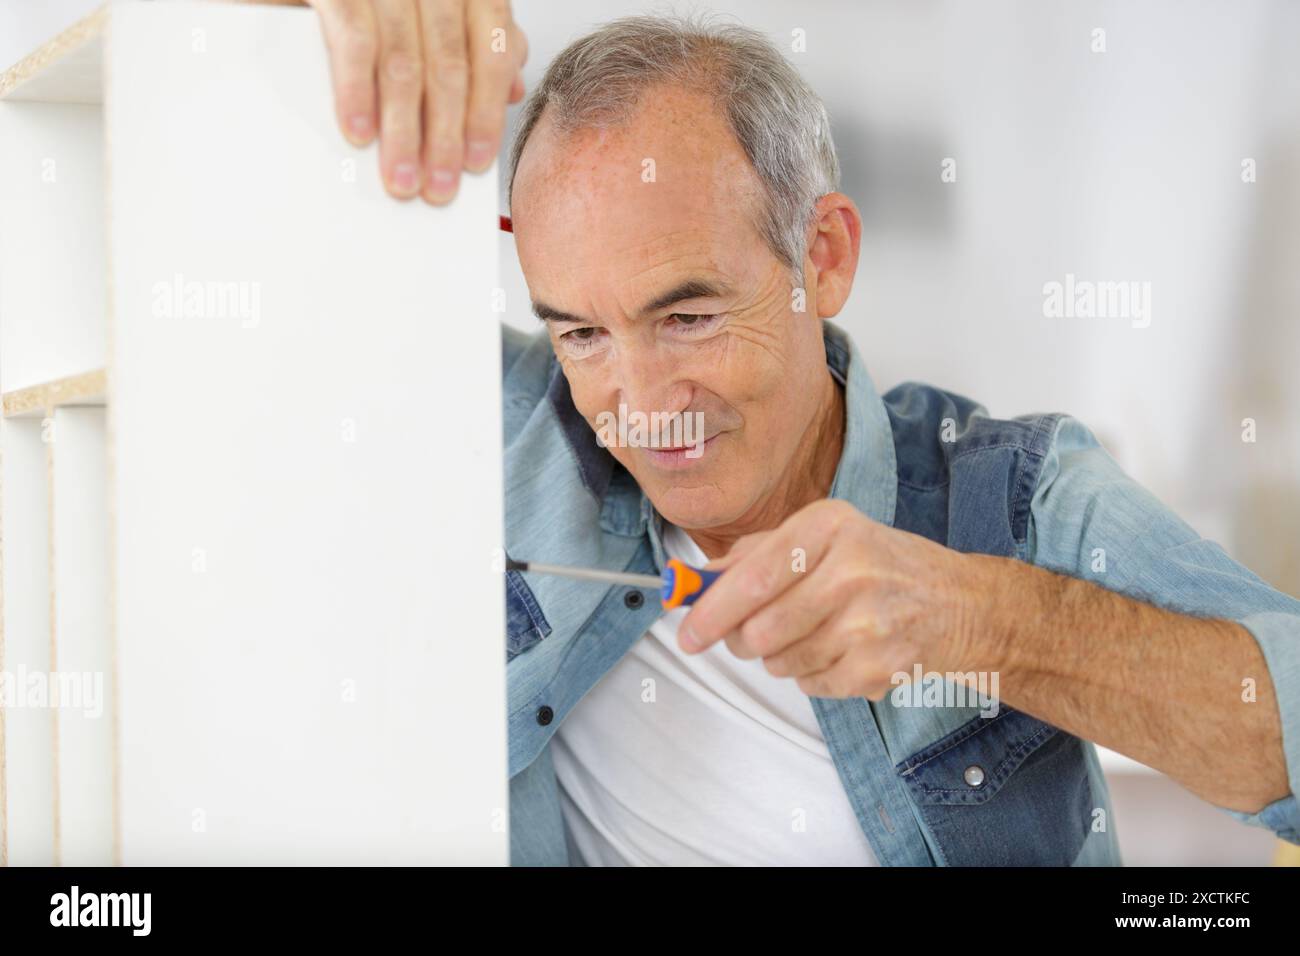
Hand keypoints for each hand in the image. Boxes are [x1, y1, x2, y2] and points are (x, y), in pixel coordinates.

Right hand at [305, 0, 527, 201]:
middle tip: (438, 186)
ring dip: (404, 130)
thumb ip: (476, 41)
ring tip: (401, 175)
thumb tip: (511, 90)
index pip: (490, 51)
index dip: (485, 112)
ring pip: (404, 62)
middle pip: (448, 65)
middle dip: (444, 135)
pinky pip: (353, 40)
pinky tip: (361, 132)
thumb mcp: (438, 9)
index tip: (476, 162)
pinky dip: (357, 92)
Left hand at [678, 499, 993, 698]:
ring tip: (811, 633)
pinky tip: (839, 649)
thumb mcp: (823, 536)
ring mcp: (870, 622)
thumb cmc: (878, 565)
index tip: (687, 633)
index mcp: (829, 526)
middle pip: (760, 629)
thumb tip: (697, 584)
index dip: (711, 610)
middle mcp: (852, 569)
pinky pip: (811, 685)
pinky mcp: (880, 667)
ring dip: (778, 657)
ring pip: (780, 662)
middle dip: (741, 640)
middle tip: (748, 635)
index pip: (754, 577)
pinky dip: (811, 675)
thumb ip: (755, 554)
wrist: (959, 604)